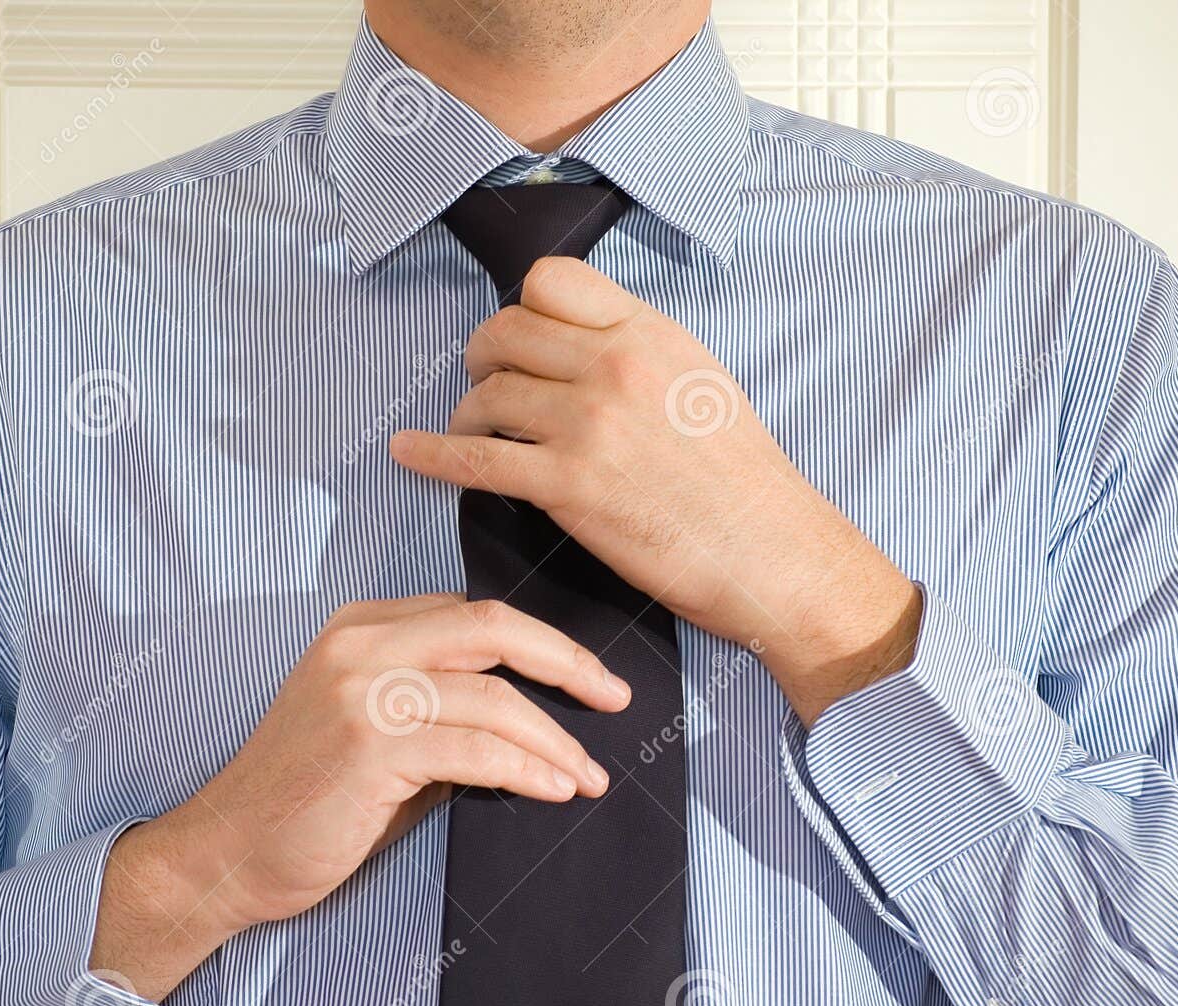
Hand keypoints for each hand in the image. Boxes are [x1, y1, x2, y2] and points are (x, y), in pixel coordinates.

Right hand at [91, 593, 624, 1000]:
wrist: (228, 853)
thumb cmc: (308, 800)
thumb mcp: (376, 731)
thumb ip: (439, 706)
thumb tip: (529, 717)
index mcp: (362, 628)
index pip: (473, 615)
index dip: (542, 643)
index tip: (587, 680)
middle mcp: (361, 645)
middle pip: (492, 629)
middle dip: (568, 663)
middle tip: (616, 699)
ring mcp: (363, 692)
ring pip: (494, 697)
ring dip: (555, 740)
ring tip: (588, 776)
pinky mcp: (369, 747)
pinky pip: (477, 749)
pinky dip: (527, 769)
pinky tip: (555, 789)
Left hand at [389, 256, 920, 725]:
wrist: (768, 550)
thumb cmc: (742, 478)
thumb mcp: (701, 380)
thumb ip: (639, 350)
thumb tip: (578, 343)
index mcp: (648, 333)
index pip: (550, 282)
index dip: (522, 309)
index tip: (520, 340)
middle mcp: (614, 366)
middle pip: (505, 331)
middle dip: (482, 358)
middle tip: (484, 384)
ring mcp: (588, 424)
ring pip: (487, 393)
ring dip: (467, 413)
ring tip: (472, 431)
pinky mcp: (567, 487)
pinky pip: (476, 458)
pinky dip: (433, 455)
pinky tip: (408, 453)